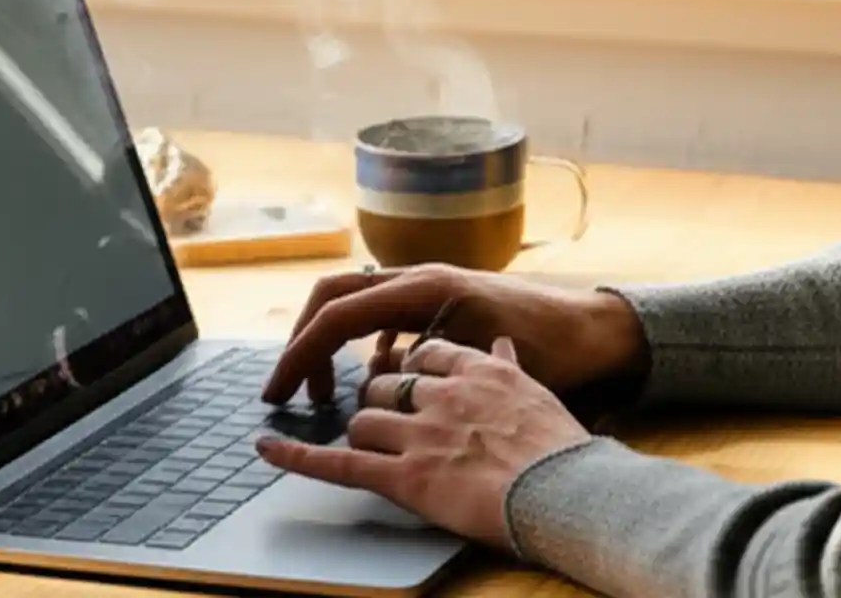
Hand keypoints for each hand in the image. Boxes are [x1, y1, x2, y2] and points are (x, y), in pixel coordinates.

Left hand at [256, 338, 589, 548]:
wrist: (574, 493)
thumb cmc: (564, 450)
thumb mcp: (539, 390)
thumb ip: (509, 363)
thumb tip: (500, 347)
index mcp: (473, 366)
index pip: (418, 352)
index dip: (406, 368)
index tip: (405, 378)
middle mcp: (440, 392)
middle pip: (382, 383)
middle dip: (378, 401)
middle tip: (390, 421)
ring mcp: (419, 432)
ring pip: (363, 420)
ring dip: (364, 433)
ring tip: (379, 450)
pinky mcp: (406, 475)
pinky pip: (338, 463)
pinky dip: (296, 456)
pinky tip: (266, 447)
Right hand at [261, 263, 647, 404]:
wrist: (600, 331)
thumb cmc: (553, 348)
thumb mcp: (486, 362)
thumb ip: (426, 370)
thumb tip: (371, 385)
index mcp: (423, 288)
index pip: (337, 315)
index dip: (301, 354)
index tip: (279, 391)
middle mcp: (418, 279)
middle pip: (332, 298)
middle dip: (303, 343)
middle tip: (288, 389)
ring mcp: (427, 288)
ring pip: (354, 305)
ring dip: (330, 344)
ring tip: (329, 392)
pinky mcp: (438, 303)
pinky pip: (381, 318)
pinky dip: (364, 347)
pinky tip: (378, 382)